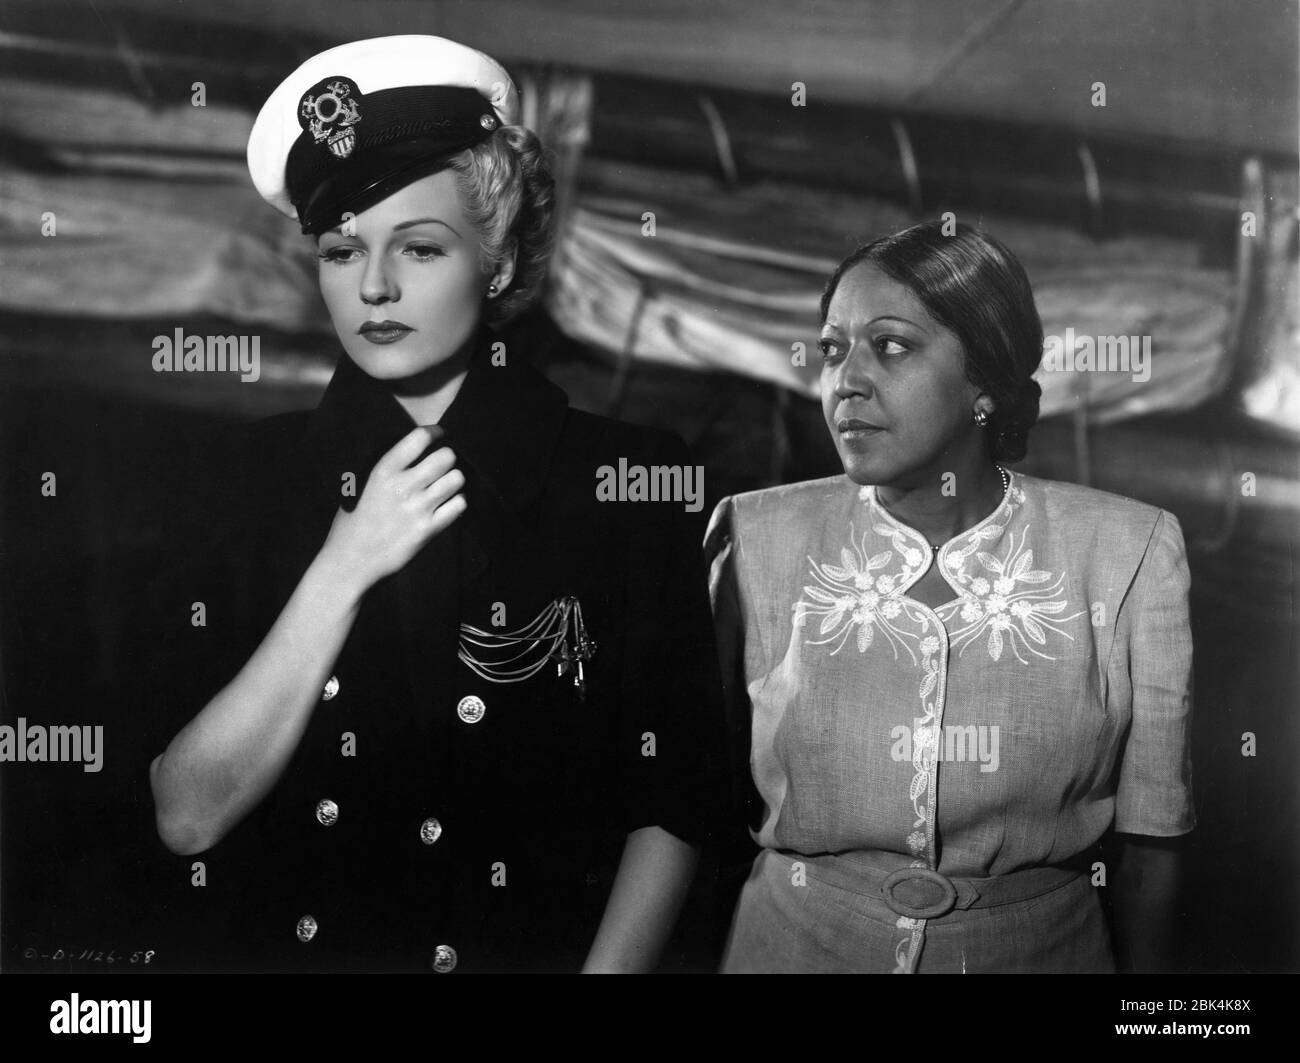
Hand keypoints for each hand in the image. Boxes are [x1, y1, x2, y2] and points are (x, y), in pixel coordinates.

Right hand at [320, 425, 465, 591]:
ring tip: (444, 487)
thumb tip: (413, 452)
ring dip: (453, 481)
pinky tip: (447, 506)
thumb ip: (387, 470)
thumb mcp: (360, 487)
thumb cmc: (352, 524)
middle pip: (445, 457)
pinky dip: (456, 504)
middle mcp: (402, 486)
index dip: (434, 433)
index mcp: (382, 471)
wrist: (349, 562)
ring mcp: (417, 508)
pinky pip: (458, 506)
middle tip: (442, 466)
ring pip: (456, 479)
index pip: (419, 438)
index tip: (439, 435)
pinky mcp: (427, 530)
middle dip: (447, 459)